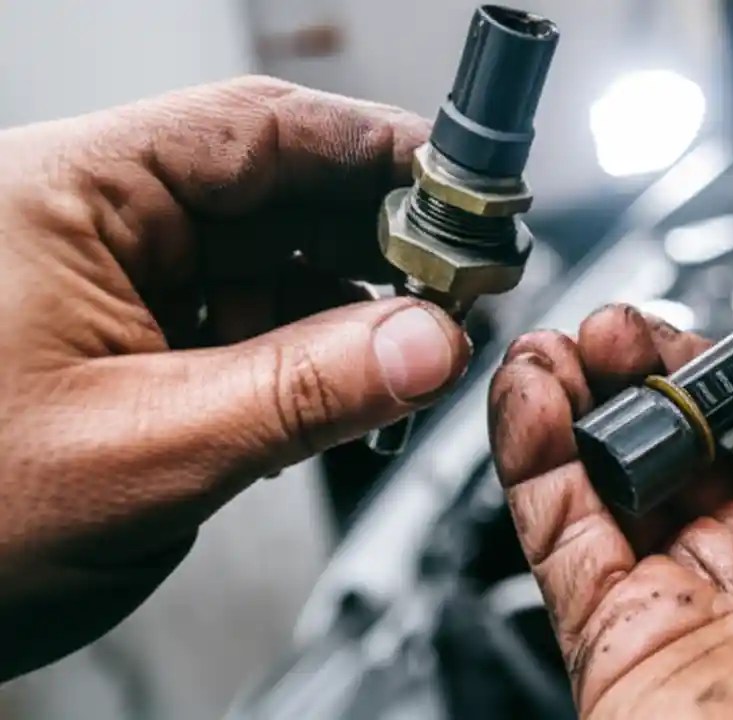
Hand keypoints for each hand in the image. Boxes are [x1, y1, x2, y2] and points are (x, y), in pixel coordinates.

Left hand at [0, 77, 470, 678]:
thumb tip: (430, 342)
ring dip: (356, 301)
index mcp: (63, 197)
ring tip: (426, 340)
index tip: (465, 185)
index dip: (376, 149)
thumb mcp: (145, 451)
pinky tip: (363, 379)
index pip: (253, 129)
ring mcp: (114, 284)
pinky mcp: (134, 343)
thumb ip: (302, 390)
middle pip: (276, 191)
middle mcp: (91, 224)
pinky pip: (250, 323)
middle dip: (381, 234)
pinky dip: (316, 351)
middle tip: (468, 275)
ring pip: (272, 262)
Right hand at [489, 238, 732, 717]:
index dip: (729, 341)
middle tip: (618, 323)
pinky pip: (560, 533)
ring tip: (564, 342)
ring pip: (607, 470)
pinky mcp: (626, 636)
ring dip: (574, 394)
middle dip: (641, 359)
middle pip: (680, 422)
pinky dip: (530, 456)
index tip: (705, 304)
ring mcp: (699, 589)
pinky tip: (531, 392)